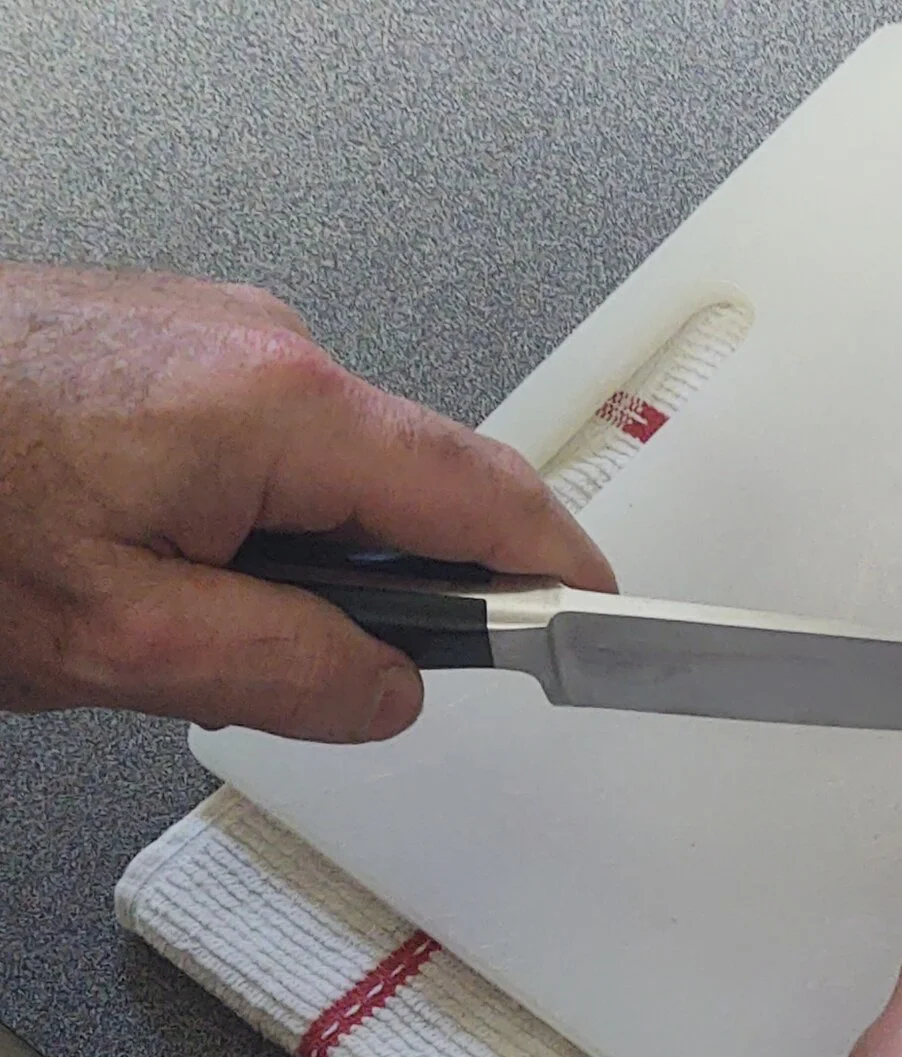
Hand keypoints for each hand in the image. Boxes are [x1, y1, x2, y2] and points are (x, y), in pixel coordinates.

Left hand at [0, 263, 612, 740]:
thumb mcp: (114, 639)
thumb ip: (289, 672)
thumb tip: (390, 692)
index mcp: (283, 411)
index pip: (489, 498)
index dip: (560, 573)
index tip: (600, 622)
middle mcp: (266, 348)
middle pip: (413, 489)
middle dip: (391, 596)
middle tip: (305, 679)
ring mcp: (216, 333)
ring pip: (329, 476)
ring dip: (298, 563)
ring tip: (169, 617)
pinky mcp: (168, 341)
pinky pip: (263, 444)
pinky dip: (245, 519)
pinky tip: (146, 559)